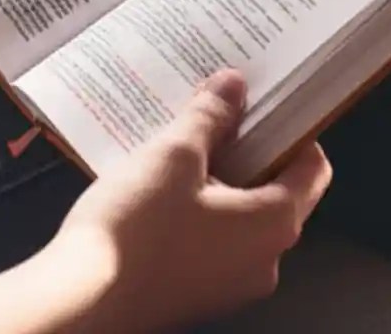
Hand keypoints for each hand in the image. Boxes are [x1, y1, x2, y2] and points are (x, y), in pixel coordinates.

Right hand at [44, 69, 332, 332]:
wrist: (76, 305)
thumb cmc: (134, 230)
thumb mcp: (174, 156)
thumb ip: (210, 117)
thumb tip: (232, 86)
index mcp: (276, 224)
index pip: (314, 168)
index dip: (295, 132)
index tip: (266, 107)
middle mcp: (266, 260)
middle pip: (279, 193)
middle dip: (251, 153)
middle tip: (219, 119)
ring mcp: (232, 285)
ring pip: (243, 219)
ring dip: (221, 183)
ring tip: (185, 149)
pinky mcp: (198, 295)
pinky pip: (216, 244)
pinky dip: (202, 215)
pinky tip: (165, 191)